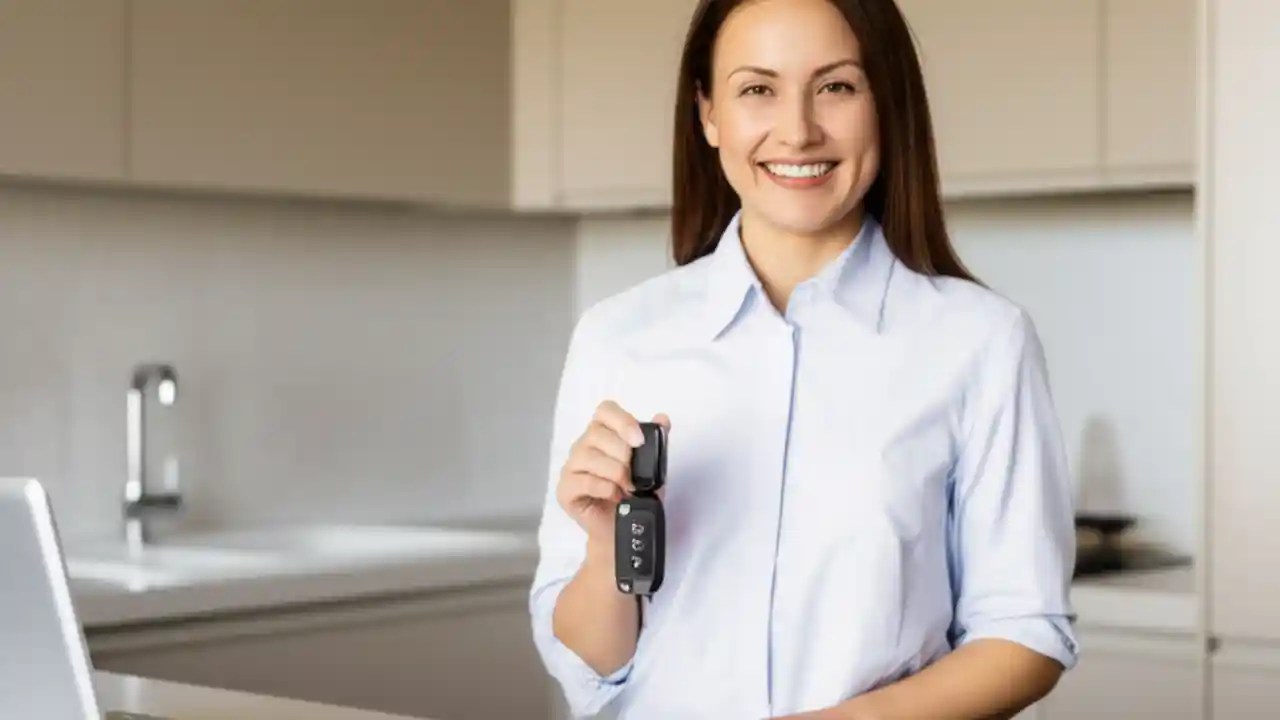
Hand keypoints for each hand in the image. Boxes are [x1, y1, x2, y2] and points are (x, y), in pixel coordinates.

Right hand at [556, 400, 670, 547]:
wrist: (622, 530)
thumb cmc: (634, 495)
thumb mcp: (653, 467)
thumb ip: (657, 442)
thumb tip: (663, 418)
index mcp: (603, 434)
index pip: (605, 410)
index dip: (623, 422)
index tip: (639, 441)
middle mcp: (583, 445)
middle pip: (598, 433)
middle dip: (623, 456)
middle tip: (634, 476)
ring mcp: (571, 467)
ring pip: (590, 457)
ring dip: (616, 474)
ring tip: (627, 488)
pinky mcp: (565, 489)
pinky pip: (584, 481)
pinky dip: (605, 488)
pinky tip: (615, 496)